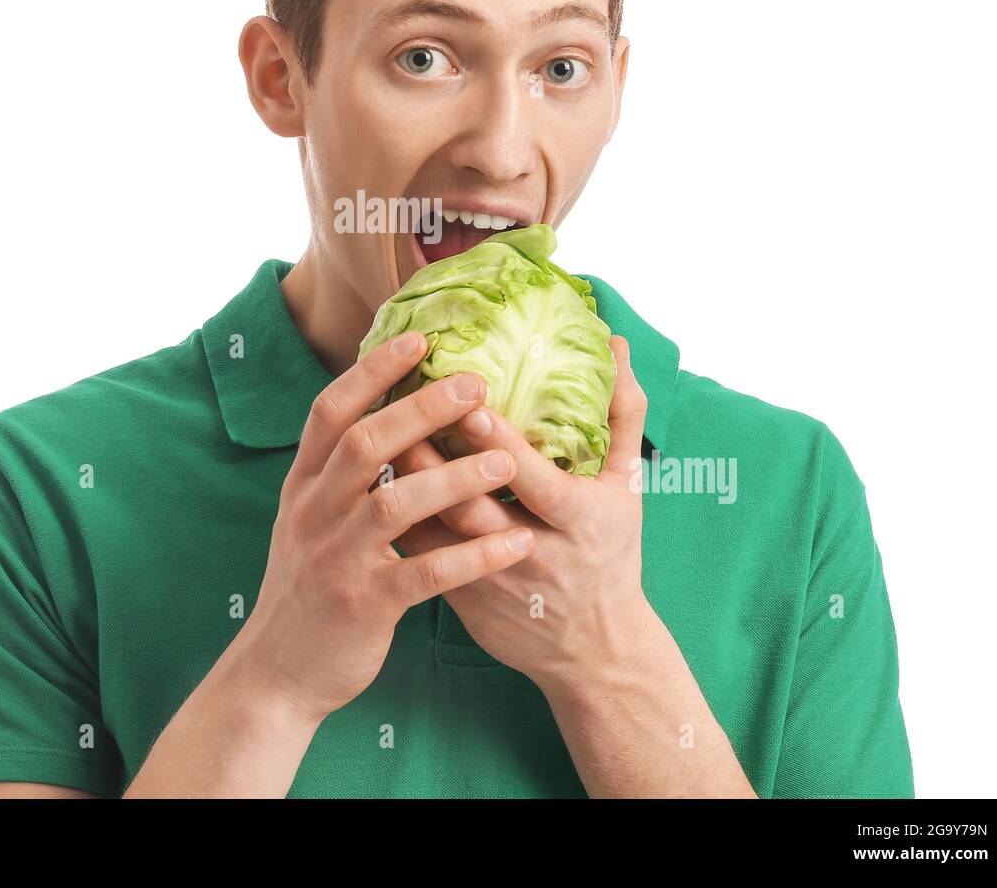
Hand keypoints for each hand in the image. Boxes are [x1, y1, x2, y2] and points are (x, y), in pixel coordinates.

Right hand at [237, 332, 537, 721]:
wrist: (277, 673)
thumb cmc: (310, 585)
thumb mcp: (310, 519)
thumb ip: (341, 474)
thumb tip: (391, 419)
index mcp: (303, 485)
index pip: (329, 412)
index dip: (371, 371)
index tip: (418, 338)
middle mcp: (314, 512)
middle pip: (365, 443)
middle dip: (421, 408)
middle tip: (476, 383)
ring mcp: (336, 558)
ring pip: (396, 502)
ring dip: (456, 477)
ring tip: (509, 460)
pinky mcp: (364, 603)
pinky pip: (427, 572)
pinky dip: (474, 555)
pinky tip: (517, 542)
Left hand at [393, 335, 654, 693]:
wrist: (592, 651)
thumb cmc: (611, 553)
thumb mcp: (628, 488)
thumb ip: (622, 416)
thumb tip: (614, 345)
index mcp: (577, 521)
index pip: (535, 481)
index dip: (501, 445)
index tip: (470, 402)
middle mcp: (531, 553)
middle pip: (471, 505)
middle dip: (434, 458)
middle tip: (400, 403)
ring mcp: (488, 581)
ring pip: (432, 530)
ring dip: (402, 482)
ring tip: (372, 430)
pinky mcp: (458, 598)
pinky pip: (417, 551)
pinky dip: (392, 514)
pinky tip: (368, 476)